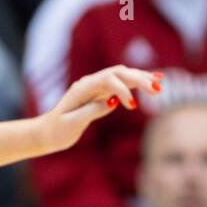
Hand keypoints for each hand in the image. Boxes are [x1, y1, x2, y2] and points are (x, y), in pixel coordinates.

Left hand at [36, 65, 162, 154]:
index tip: (131, 106)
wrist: (47, 132)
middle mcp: (92, 82)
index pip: (108, 80)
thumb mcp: (71, 124)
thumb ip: (91, 111)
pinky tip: (155, 80)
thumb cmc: (57, 131)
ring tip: (160, 85)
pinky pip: (124, 83)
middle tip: (157, 90)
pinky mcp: (104, 92)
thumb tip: (112, 101)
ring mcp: (98, 85)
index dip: (122, 89)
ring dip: (142, 79)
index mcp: (83, 87)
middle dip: (139, 79)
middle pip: (120, 73)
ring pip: (124, 75)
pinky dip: (139, 81)